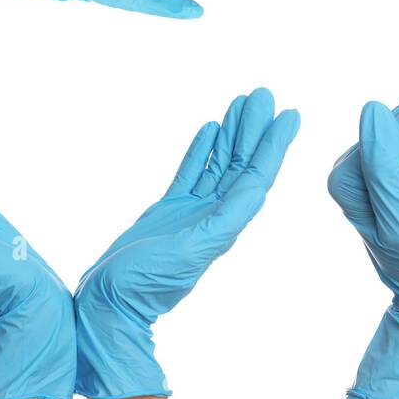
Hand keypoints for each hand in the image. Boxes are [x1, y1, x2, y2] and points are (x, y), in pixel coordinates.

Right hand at [74, 88, 298, 398]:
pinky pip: (192, 173)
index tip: (289, 114)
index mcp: (227, 221)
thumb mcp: (196, 247)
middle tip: (263, 94)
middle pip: (241, 162)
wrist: (108, 305)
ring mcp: (191, 210)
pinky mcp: (168, 211)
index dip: (274, 144)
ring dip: (232, 134)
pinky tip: (210, 129)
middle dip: (253, 128)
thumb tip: (259, 188)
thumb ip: (228, 217)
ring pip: (219, 163)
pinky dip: (202, 151)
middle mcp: (214, 213)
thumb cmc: (150, 282)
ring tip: (242, 102)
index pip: (258, 174)